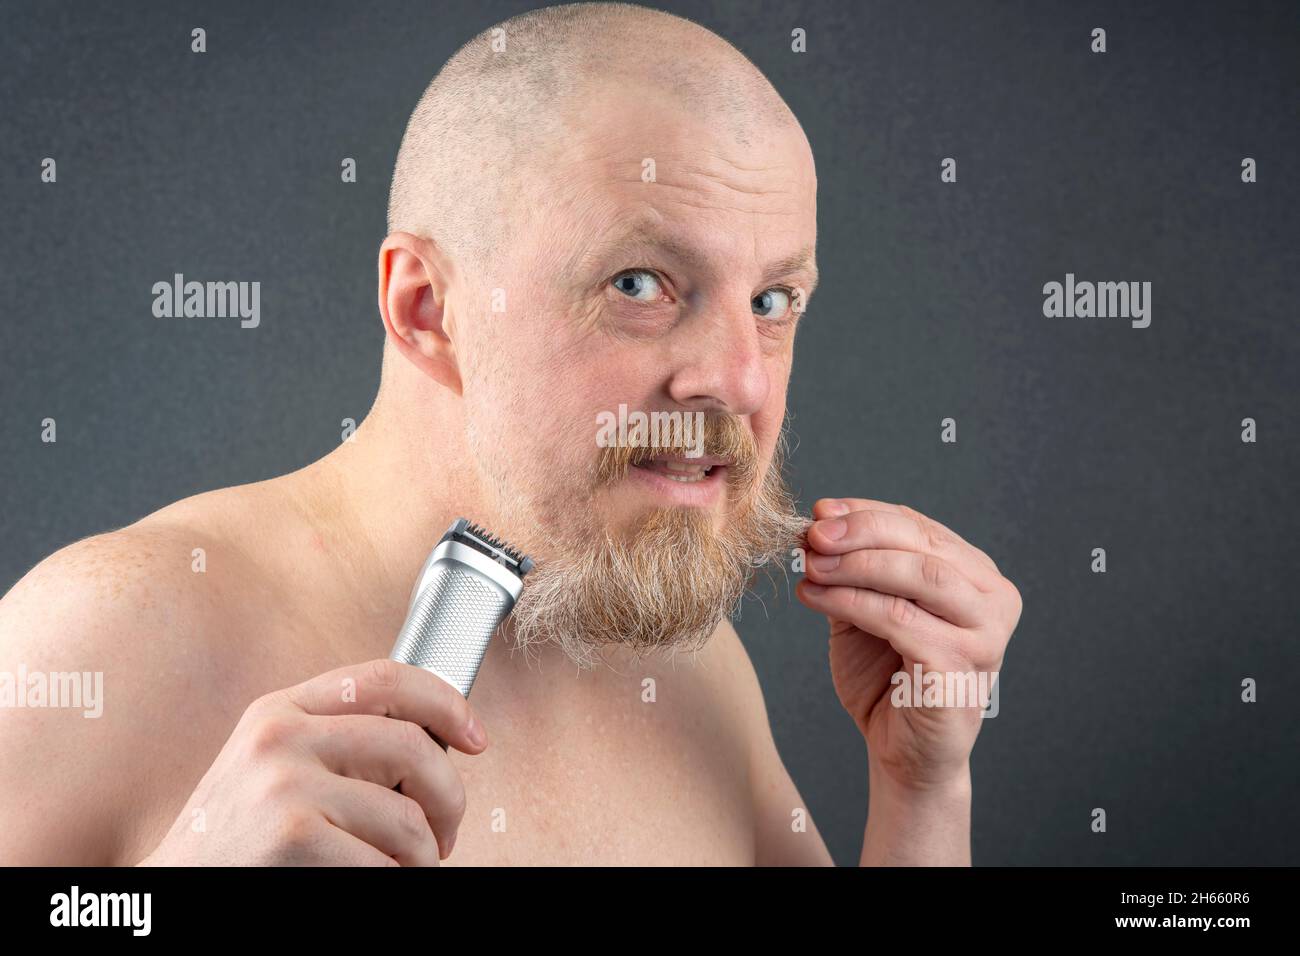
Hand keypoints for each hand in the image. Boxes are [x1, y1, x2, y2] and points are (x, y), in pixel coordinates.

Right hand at [139, 658, 485, 865]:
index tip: (475, 738)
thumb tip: (435, 747)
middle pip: (412, 746)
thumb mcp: (272, 771)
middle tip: (444, 836)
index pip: (386, 678)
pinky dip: (395, 881)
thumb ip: (336, 744)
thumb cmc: (236, 844)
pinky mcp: (290, 835)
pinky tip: (374, 882)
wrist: (168, 896)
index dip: (445, 703)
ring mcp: (282, 784)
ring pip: (407, 818)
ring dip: (422, 856)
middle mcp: (280, 736)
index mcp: (280, 711)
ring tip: (403, 869)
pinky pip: (383, 863)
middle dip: (448, 799)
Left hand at [796, 498, 1021, 790]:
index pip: (919, 526)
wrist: (903, 754)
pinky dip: (853, 602)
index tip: (820, 511)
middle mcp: (993, 598)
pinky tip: (817, 598)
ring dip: (856, 565)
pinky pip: (901, 620)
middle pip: (922, 545)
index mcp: (975, 575)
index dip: (866, 512)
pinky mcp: (961, 665)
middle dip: (860, 534)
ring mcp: (985, 633)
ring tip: (811, 566)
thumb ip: (853, 571)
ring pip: (918, 577)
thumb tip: (818, 525)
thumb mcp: (867, 611)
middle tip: (813, 535)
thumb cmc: (887, 680)